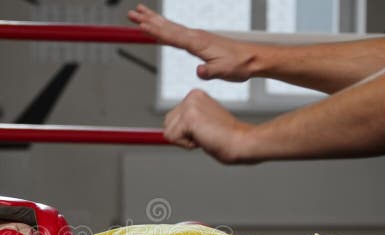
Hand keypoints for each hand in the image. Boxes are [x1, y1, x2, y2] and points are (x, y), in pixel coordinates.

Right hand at [128, 4, 260, 81]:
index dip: (155, 31)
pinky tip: (161, 26)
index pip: (171, 36)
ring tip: (140, 12)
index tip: (140, 25)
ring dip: (154, 20)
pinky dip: (165, 27)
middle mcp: (195, 36)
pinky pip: (177, 31)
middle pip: (167, 26)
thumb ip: (210, 72)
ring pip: (170, 26)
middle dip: (148, 20)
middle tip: (132, 13)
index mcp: (198, 43)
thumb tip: (199, 71)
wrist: (252, 59)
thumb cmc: (239, 65)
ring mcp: (197, 36)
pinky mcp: (199, 40)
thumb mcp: (224, 72)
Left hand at [164, 89, 253, 163]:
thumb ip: (186, 125)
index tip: (206, 131)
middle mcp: (191, 96)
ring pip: (168, 132)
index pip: (172, 119)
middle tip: (207, 134)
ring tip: (206, 135)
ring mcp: (189, 105)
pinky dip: (187, 144)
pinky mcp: (188, 117)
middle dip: (183, 136)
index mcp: (195, 96)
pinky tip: (204, 138)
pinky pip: (172, 138)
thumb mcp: (203, 125)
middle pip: (167, 124)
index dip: (186, 132)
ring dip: (185, 141)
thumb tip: (164, 134)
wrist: (242, 141)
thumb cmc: (227, 137)